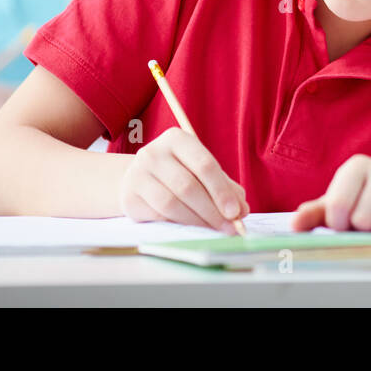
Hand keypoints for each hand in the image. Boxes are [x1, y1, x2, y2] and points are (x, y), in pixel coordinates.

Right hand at [118, 127, 248, 232]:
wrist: (139, 178)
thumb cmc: (179, 172)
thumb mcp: (202, 171)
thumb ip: (225, 187)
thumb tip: (242, 211)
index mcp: (176, 139)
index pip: (204, 165)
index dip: (222, 191)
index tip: (236, 212)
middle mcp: (153, 153)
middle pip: (188, 186)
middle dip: (212, 211)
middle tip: (229, 228)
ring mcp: (137, 175)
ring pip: (172, 204)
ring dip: (197, 222)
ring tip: (214, 230)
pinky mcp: (129, 198)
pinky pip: (158, 216)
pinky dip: (179, 225)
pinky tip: (192, 229)